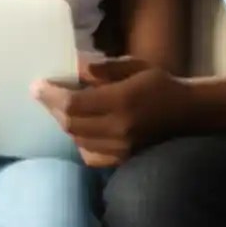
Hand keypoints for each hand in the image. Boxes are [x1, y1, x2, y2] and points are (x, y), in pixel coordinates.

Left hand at [32, 58, 192, 166]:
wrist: (188, 114)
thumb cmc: (160, 84)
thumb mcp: (133, 66)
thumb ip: (102, 69)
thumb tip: (73, 66)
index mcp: (122, 102)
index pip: (74, 103)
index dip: (51, 95)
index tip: (37, 85)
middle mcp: (118, 129)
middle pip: (70, 123)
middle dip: (52, 108)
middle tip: (42, 94)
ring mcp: (120, 149)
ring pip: (77, 139)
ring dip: (63, 122)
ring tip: (58, 107)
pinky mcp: (122, 160)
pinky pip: (89, 155)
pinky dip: (78, 141)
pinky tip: (78, 127)